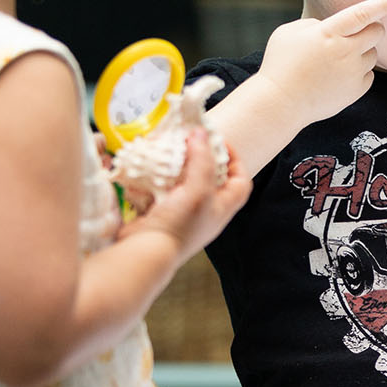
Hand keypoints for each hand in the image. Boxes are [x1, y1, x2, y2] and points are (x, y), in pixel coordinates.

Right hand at [118, 131, 250, 261]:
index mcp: (222, 208)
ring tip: (170, 148)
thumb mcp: (199, 190)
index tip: (220, 141)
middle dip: (202, 157)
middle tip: (190, 140)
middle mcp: (205, 211)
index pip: (241, 181)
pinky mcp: (160, 211)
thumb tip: (200, 134)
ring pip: (185, 181)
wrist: (145, 253)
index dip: (235, 159)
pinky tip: (152, 165)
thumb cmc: (179, 225)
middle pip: (211, 178)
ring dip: (178, 164)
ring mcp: (182, 212)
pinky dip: (158, 175)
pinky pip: (162, 188)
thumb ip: (203, 161)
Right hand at [257, 0, 386, 123]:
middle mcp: (345, 51)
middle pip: (377, 32)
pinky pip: (369, 75)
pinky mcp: (357, 90)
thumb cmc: (280, 64)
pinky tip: (337, 76)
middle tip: (354, 34)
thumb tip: (334, 26)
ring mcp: (353, 72)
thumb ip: (316, 23)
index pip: (362, 13)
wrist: (280, 103)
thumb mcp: (290, 31)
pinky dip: (358, 72)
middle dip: (371, 28)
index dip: (383, 4)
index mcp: (328, 33)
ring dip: (361, 52)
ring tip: (337, 61)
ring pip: (373, 54)